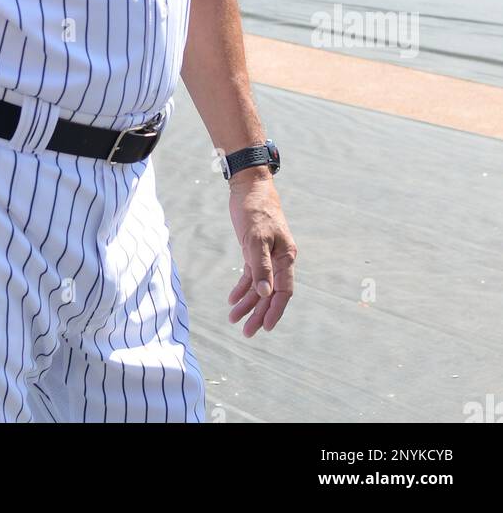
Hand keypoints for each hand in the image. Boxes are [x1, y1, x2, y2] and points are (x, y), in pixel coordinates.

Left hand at [226, 174, 296, 336]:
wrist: (249, 185)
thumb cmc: (255, 209)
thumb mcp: (256, 238)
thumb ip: (261, 266)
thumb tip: (265, 294)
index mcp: (285, 257)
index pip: (283, 291)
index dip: (275, 311)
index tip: (265, 327)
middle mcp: (279, 258)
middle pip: (270, 293)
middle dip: (259, 313)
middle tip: (246, 332)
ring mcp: (267, 255)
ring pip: (259, 286)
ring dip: (248, 302)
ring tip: (233, 318)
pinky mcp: (254, 249)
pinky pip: (251, 274)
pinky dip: (243, 287)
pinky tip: (233, 299)